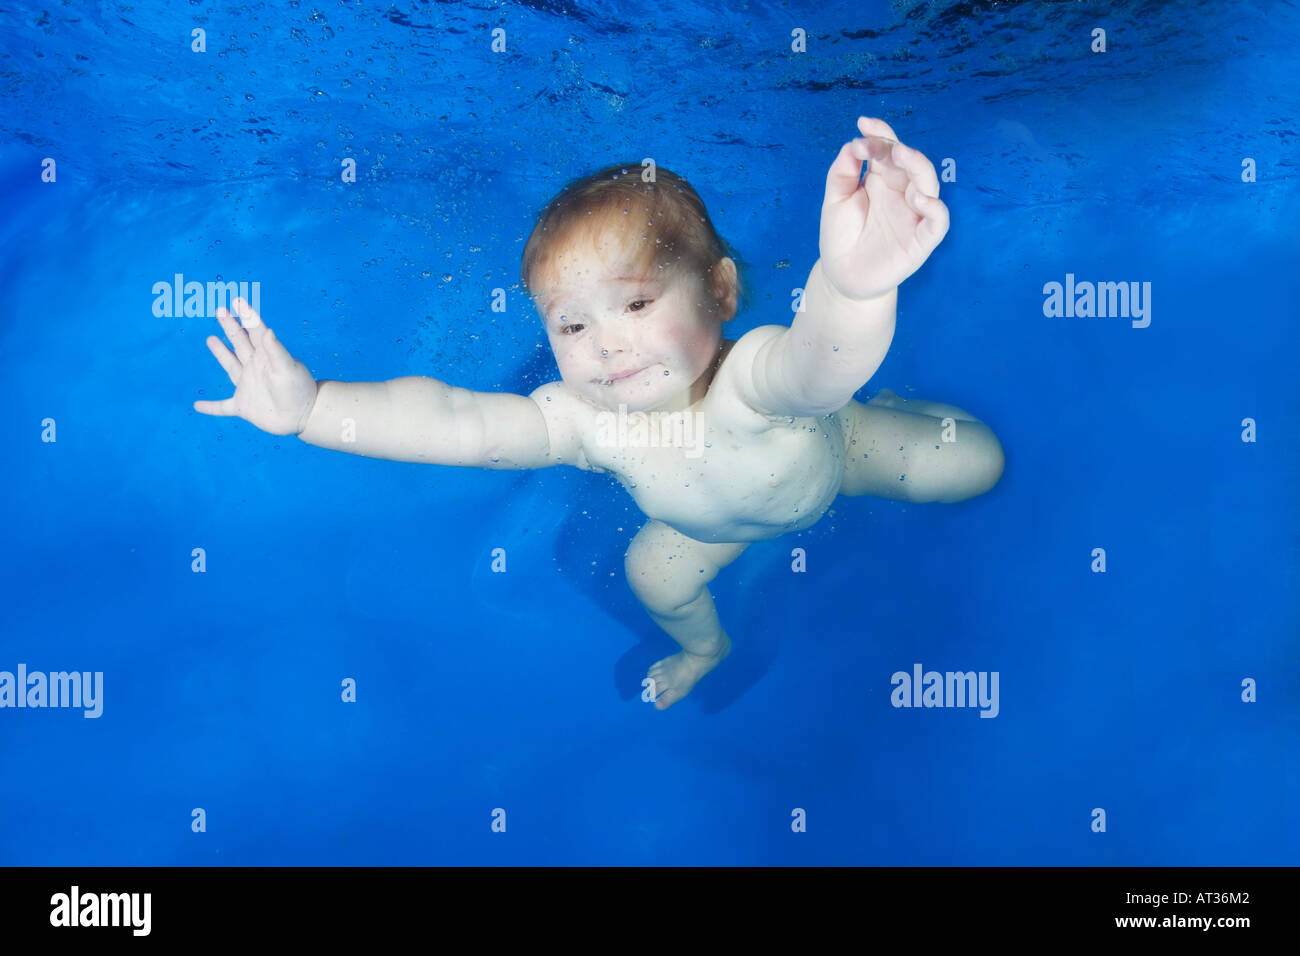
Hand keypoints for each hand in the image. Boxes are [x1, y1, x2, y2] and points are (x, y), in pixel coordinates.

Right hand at [193, 298, 318, 435]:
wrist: (304, 417)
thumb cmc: (299, 391)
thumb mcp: (288, 369)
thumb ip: (277, 351)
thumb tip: (268, 330)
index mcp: (267, 356)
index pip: (255, 331)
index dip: (247, 316)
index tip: (237, 301)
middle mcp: (255, 367)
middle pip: (240, 343)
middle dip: (230, 326)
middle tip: (220, 310)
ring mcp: (248, 386)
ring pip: (230, 366)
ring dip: (221, 353)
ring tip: (210, 339)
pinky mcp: (243, 406)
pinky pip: (222, 407)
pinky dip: (211, 407)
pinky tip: (197, 405)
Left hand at [819, 116, 949, 300]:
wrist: (841, 276)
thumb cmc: (841, 236)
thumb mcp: (834, 200)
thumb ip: (842, 173)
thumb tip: (851, 145)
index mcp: (882, 179)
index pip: (888, 150)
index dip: (880, 134)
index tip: (863, 124)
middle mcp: (902, 193)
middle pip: (911, 163)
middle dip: (897, 148)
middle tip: (879, 143)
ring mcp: (914, 215)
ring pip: (928, 185)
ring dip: (918, 167)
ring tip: (902, 155)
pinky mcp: (922, 240)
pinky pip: (938, 222)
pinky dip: (935, 209)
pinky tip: (920, 199)